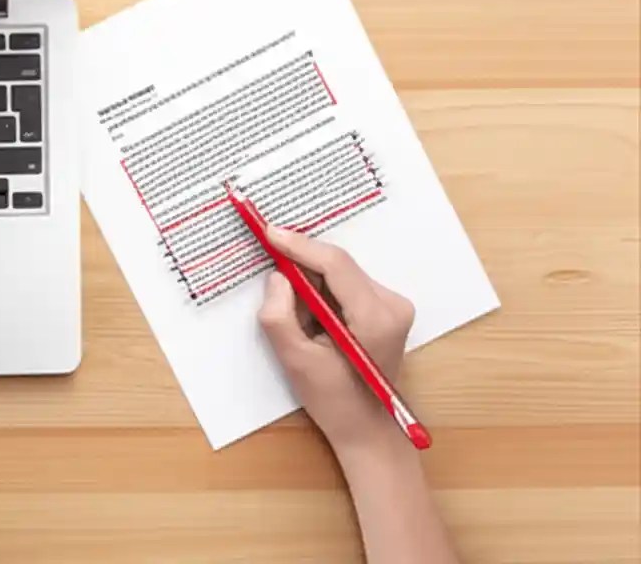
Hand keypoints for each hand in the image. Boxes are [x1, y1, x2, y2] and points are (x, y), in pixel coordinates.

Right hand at [257, 226, 415, 456]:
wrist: (368, 429)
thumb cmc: (334, 401)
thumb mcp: (296, 361)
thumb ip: (279, 315)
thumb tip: (277, 277)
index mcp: (375, 316)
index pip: (335, 264)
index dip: (299, 245)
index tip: (268, 232)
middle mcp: (392, 304)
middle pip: (338, 266)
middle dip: (301, 268)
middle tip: (272, 281)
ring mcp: (394, 306)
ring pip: (340, 275)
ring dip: (311, 285)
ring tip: (299, 321)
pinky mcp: (388, 310)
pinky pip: (346, 287)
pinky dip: (323, 295)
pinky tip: (314, 322)